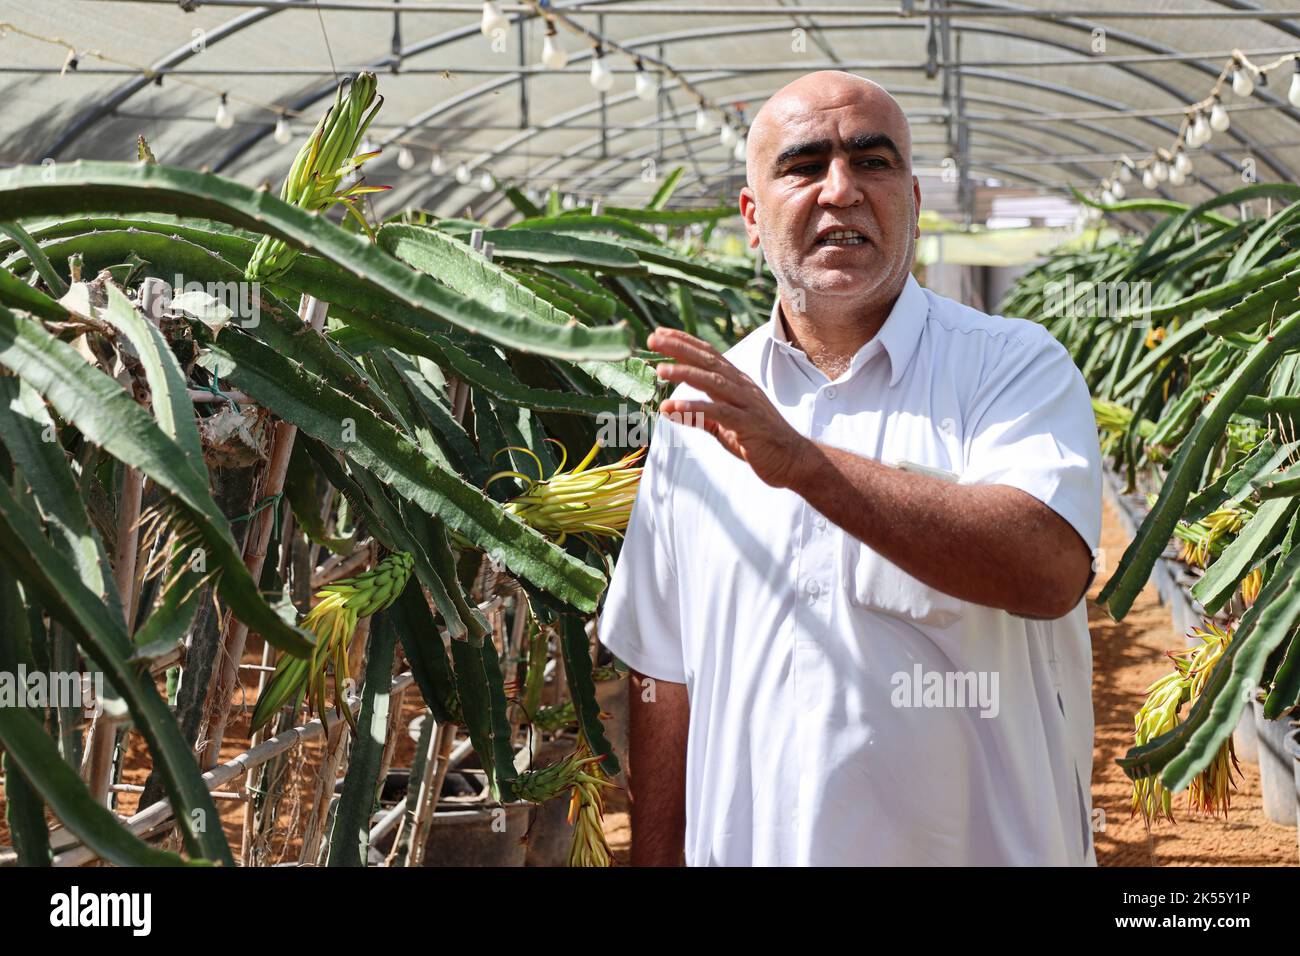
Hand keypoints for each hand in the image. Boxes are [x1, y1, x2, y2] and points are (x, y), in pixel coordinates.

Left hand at [649, 328, 812, 488]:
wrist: (792, 460)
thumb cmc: (757, 441)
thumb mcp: (722, 426)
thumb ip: (697, 416)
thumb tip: (667, 409)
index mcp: (735, 383)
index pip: (707, 355)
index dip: (683, 342)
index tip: (659, 333)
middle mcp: (741, 387)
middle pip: (708, 361)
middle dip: (680, 347)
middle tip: (653, 337)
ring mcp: (746, 404)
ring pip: (713, 381)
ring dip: (686, 373)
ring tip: (661, 369)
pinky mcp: (748, 424)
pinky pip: (719, 412)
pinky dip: (697, 408)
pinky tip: (676, 406)